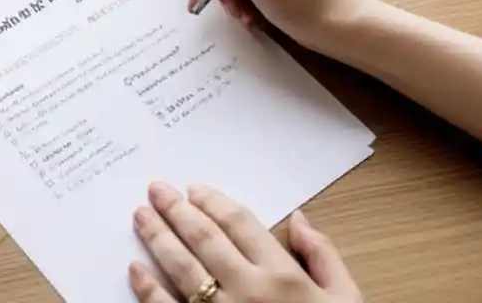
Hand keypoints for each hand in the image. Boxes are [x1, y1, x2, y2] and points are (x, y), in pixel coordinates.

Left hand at [130, 182, 360, 302]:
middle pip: (204, 238)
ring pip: (180, 266)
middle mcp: (248, 290)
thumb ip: (324, 256)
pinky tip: (135, 268)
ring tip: (140, 216)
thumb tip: (299, 219)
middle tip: (156, 190)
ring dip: (157, 237)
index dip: (213, 201)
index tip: (194, 189)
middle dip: (176, 210)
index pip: (239, 223)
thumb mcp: (346, 300)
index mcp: (282, 275)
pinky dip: (147, 288)